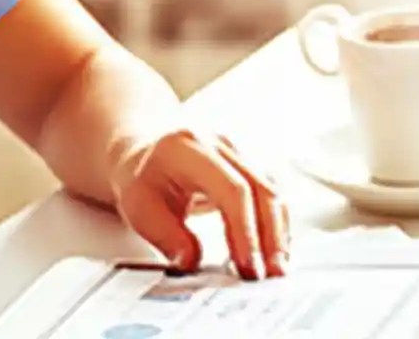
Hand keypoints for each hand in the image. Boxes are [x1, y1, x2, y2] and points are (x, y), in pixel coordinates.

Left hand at [109, 128, 289, 280]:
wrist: (142, 152)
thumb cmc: (141, 177)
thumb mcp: (139, 207)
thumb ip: (166, 235)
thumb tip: (191, 261)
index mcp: (189, 148)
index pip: (232, 189)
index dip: (245, 231)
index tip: (248, 265)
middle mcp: (218, 144)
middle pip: (261, 189)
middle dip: (270, 236)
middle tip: (270, 274)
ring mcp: (236, 151)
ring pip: (272, 191)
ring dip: (278, 232)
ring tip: (276, 269)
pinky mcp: (247, 164)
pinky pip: (270, 193)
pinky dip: (275, 223)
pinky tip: (274, 250)